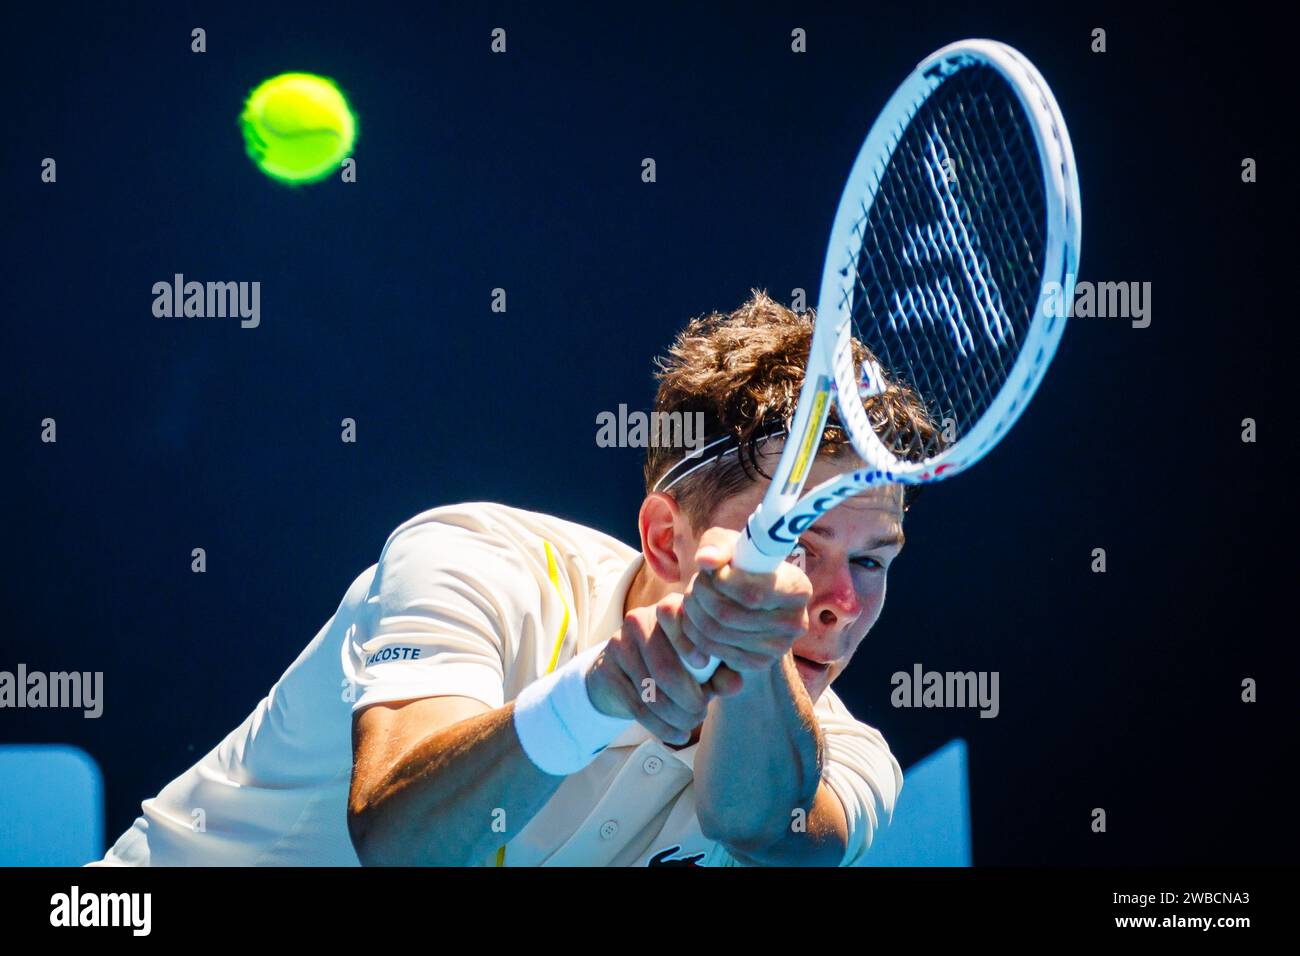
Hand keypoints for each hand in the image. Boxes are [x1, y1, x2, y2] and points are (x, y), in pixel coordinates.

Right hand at [587, 604, 743, 744]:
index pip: (673, 613)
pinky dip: (661, 726)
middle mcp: (639, 620)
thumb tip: (735, 684)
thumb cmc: (674, 664)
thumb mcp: (701, 664)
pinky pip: (637, 706)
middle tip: (701, 712)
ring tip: (691, 724)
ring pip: (651, 691)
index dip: (689, 641)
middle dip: (689, 698)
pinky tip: (677, 735)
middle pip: (665, 667)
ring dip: (677, 716)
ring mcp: (618, 645)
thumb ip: (721, 670)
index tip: (705, 665)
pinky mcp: (606, 671)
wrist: (622, 674)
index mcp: (667, 609)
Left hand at [669, 527, 811, 673]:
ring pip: (716, 634)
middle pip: (728, 615)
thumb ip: (717, 545)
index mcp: (798, 588)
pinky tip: (699, 617)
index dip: (720, 582)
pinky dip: (696, 634)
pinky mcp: (759, 662)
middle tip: (696, 583)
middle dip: (700, 596)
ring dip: (694, 612)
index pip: (751, 594)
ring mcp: (778, 647)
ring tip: (695, 597)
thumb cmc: (742, 563)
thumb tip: (705, 560)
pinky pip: (714, 651)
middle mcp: (795, 622)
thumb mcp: (731, 545)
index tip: (710, 570)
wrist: (750, 593)